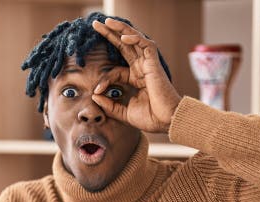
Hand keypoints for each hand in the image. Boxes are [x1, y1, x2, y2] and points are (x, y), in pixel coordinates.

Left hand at [92, 18, 181, 132]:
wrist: (165, 121)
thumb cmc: (149, 118)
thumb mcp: (123, 112)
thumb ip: (108, 105)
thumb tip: (94, 95)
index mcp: (135, 79)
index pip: (115, 71)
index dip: (104, 79)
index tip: (97, 91)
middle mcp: (141, 68)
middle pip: (124, 45)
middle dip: (110, 34)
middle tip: (95, 24)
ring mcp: (148, 64)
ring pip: (134, 39)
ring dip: (121, 29)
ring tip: (106, 21)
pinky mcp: (154, 64)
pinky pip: (146, 44)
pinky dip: (135, 38)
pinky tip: (123, 37)